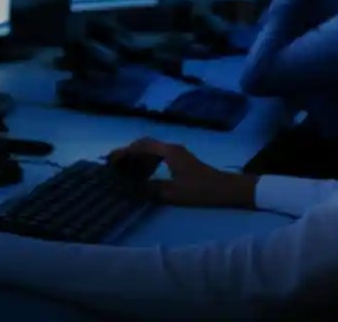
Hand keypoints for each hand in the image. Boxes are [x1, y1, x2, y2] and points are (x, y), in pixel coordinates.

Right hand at [108, 138, 256, 208]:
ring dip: (138, 158)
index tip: (110, 160)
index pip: (140, 146)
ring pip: (152, 150)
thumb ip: (150, 189)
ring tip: (126, 172)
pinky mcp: (182, 160)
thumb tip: (130, 188)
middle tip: (115, 165)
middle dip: (129, 153)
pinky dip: (148, 162)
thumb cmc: (201, 191)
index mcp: (169, 152)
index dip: (124, 152)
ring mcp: (178, 153)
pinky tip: (144, 175)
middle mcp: (172, 148)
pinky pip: (159, 156)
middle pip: (145, 144)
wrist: (228, 190)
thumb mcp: (173, 194)